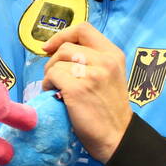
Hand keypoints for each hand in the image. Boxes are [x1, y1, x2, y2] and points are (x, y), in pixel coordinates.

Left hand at [41, 22, 131, 162]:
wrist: (117, 136)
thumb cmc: (108, 107)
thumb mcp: (109, 76)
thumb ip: (91, 60)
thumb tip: (55, 48)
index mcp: (113, 55)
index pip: (83, 29)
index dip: (62, 35)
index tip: (50, 47)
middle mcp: (105, 61)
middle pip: (66, 47)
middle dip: (53, 60)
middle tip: (54, 76)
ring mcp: (92, 74)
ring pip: (57, 61)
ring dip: (50, 73)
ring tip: (56, 87)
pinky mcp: (78, 88)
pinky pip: (53, 76)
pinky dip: (48, 84)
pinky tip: (55, 94)